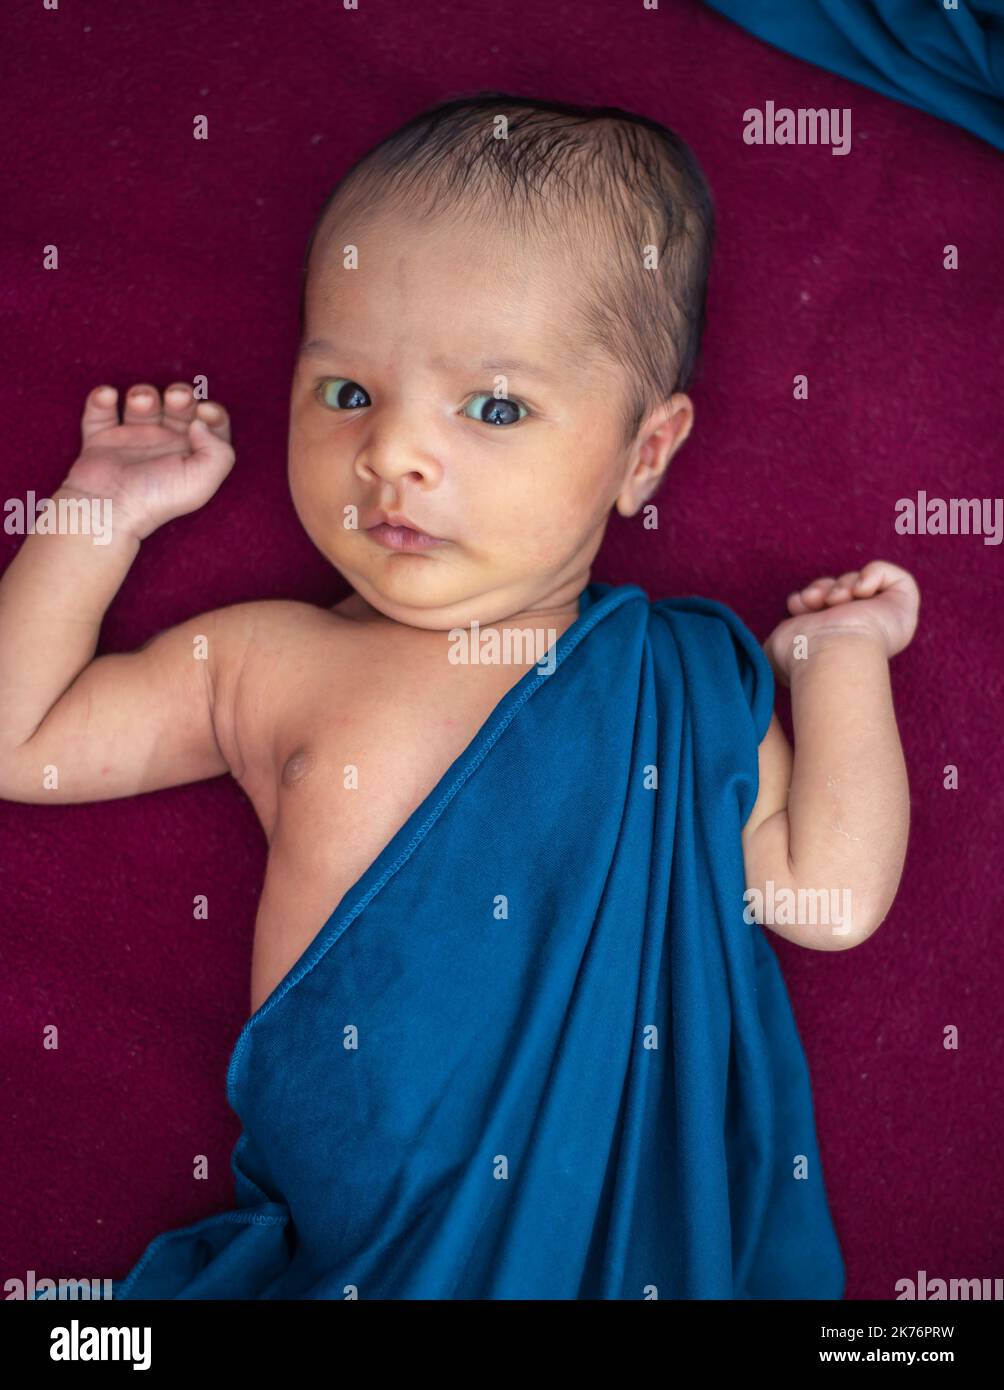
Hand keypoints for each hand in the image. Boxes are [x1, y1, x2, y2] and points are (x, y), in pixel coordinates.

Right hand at [60, 383, 235, 540]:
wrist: (108, 508)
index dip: (212, 413)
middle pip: (179, 407)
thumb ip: (219, 450)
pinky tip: (108, 397)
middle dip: (180, 395)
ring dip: (143, 393)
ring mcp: (131, 441)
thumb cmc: (156, 497)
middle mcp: (164, 446)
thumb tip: (200, 423)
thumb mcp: (203, 480)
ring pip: (142, 402)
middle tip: (175, 398)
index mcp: (191, 456)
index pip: (211, 426)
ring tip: (140, 402)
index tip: (203, 413)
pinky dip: (101, 397)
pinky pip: (100, 409)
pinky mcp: (100, 440)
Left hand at [765, 560, 919, 685]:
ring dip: (840, 586)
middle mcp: (862, 630)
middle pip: (841, 589)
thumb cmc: (800, 657)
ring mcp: (885, 618)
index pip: (825, 604)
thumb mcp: (774, 651)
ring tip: (832, 601)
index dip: (810, 596)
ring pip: (860, 582)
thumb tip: (774, 648)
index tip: (797, 604)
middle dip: (823, 588)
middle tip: (815, 601)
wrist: (827, 652)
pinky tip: (859, 592)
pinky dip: (872, 574)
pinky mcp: (903, 604)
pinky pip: (894, 576)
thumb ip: (774, 644)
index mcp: (837, 641)